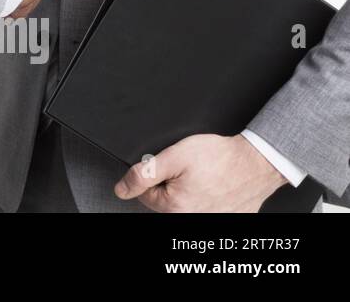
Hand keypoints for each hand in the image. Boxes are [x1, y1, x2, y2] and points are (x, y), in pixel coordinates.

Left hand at [114, 133, 287, 211]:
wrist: (256, 161)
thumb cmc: (220, 157)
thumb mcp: (173, 156)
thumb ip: (143, 173)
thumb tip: (122, 189)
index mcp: (174, 207)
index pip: (145, 193)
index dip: (154, 175)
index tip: (172, 167)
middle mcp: (191, 220)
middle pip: (164, 202)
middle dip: (171, 184)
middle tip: (189, 170)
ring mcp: (210, 222)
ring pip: (184, 205)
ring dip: (189, 191)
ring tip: (204, 177)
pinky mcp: (225, 219)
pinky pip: (205, 209)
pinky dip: (207, 198)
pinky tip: (214, 186)